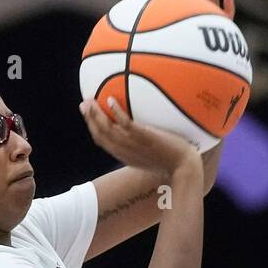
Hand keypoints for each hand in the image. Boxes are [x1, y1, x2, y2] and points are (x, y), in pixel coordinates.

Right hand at [80, 95, 199, 175]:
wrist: (184, 168)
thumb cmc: (173, 162)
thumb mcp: (153, 155)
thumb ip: (145, 145)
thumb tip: (147, 132)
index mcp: (125, 155)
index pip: (103, 141)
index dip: (93, 128)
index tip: (88, 115)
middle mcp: (125, 151)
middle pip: (100, 135)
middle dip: (89, 119)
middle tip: (84, 104)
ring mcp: (133, 145)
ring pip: (107, 129)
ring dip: (96, 114)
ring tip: (90, 101)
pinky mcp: (144, 138)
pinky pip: (125, 123)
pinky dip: (115, 111)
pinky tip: (110, 99)